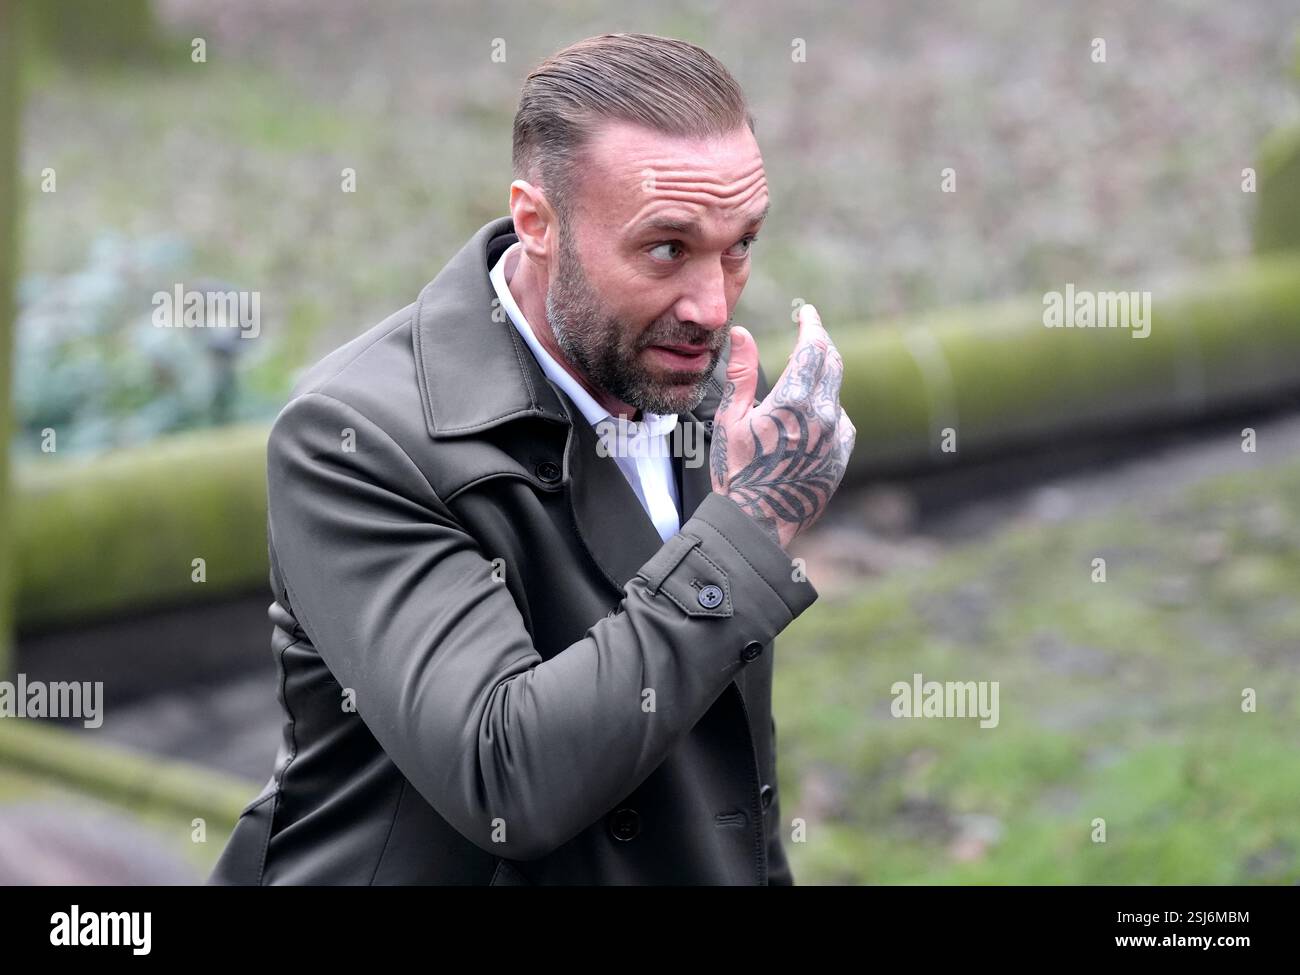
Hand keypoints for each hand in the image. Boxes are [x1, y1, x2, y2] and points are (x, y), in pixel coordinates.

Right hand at [709, 304, 855, 550]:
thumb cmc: (735, 472)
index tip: (807, 312)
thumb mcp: (729, 420)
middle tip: (809, 332)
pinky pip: (841, 423)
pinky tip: (810, 419)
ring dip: (821, 381)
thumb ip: (739, 374)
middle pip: (832, 364)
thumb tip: (742, 332)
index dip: (812, 325)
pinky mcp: (841, 458)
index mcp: (794, 401)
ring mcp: (836, 439)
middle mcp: (823, 416)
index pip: (813, 347)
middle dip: (821, 344)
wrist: (756, 524)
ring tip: (800, 381)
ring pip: (835, 394)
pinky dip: (828, 411)